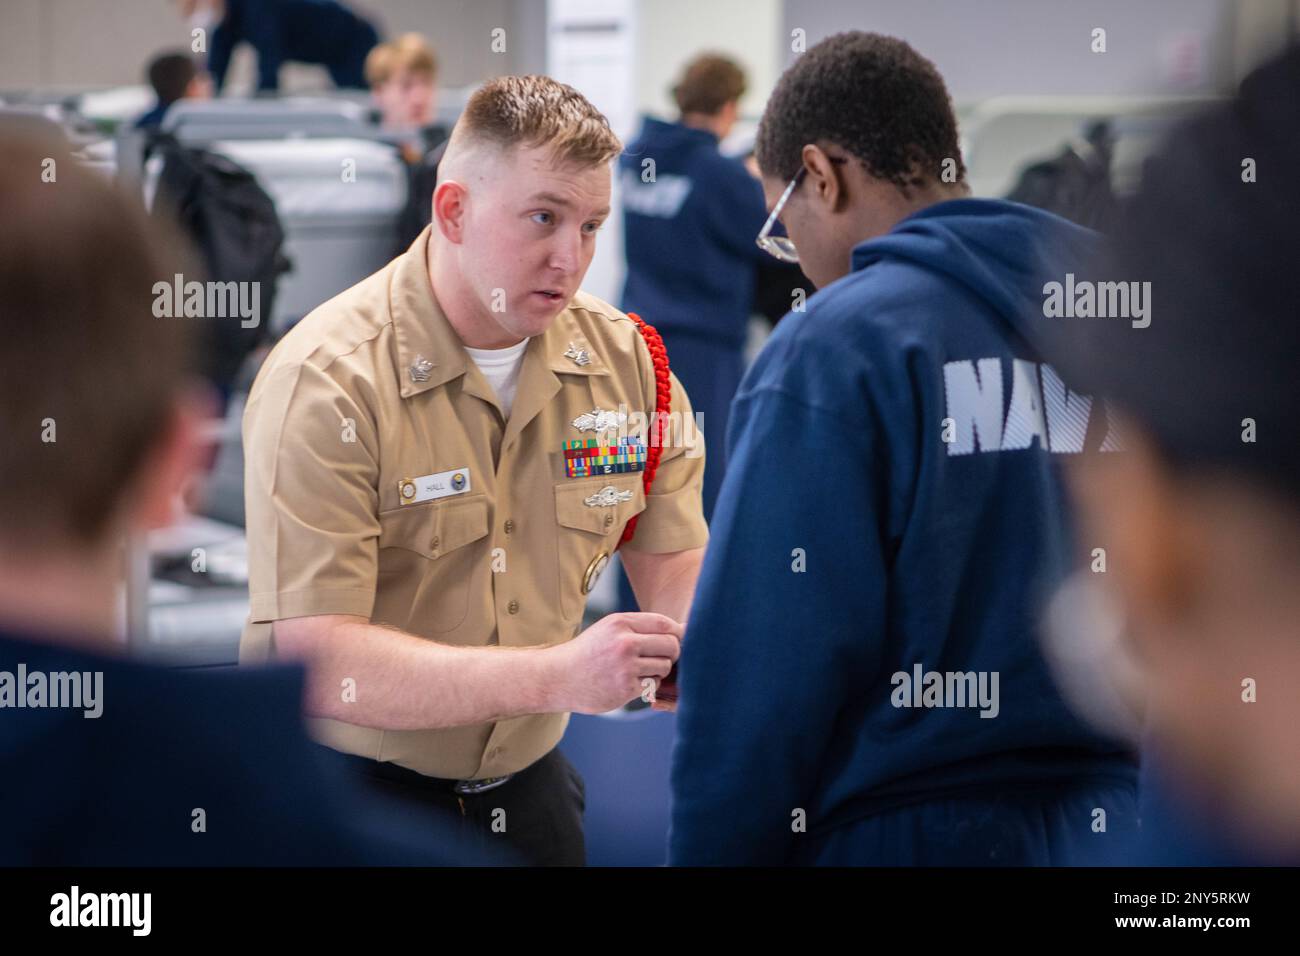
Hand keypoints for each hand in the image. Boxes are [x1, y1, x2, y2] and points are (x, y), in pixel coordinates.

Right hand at [551, 612, 681, 714]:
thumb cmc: (589, 652)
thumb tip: (682, 630)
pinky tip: (632, 682)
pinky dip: (648, 684)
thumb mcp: (609, 629)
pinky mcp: (625, 688)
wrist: (559, 677)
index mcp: (620, 623)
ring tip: (642, 670)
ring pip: (665, 666)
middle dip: (673, 652)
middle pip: (671, 645)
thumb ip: (640, 627)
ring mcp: (625, 667)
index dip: (677, 632)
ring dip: (660, 669)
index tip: (678, 639)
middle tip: (663, 657)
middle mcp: (624, 643)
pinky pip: (654, 684)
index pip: (664, 623)